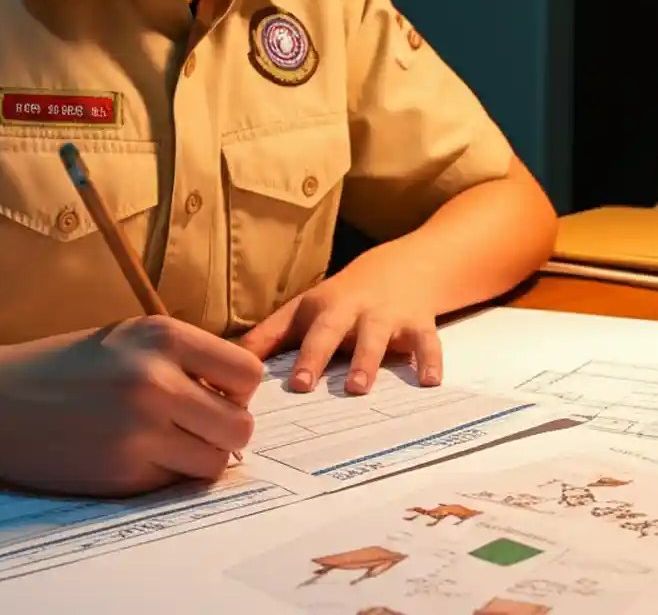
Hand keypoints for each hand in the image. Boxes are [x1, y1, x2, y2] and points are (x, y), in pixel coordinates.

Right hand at [0, 316, 263, 496]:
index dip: (238, 391)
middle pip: (241, 426)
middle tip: (200, 429)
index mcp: (161, 337)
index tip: (217, 395)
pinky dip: (164, 475)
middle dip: (227, 432)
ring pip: (215, 462)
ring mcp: (140, 430)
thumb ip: (185, 359)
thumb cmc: (64, 367)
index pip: (246, 373)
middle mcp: (156, 381)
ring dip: (200, 459)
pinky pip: (174, 481)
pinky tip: (132, 456)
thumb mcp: (128, 339)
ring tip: (168, 444)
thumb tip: (242, 393)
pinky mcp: (123, 472)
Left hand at [239, 270, 441, 395]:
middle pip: (332, 330)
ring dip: (368, 361)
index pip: (301, 331)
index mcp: (322, 308)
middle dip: (317, 355)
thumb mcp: (304, 311)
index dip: (287, 353)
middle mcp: (352, 309)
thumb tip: (226, 362)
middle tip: (304, 385)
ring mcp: (387, 315)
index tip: (278, 381)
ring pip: (377, 337)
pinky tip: (430, 382)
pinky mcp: (419, 323)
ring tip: (359, 389)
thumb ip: (267, 338)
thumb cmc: (342, 300)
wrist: (404, 267)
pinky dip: (430, 360)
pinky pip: (427, 342)